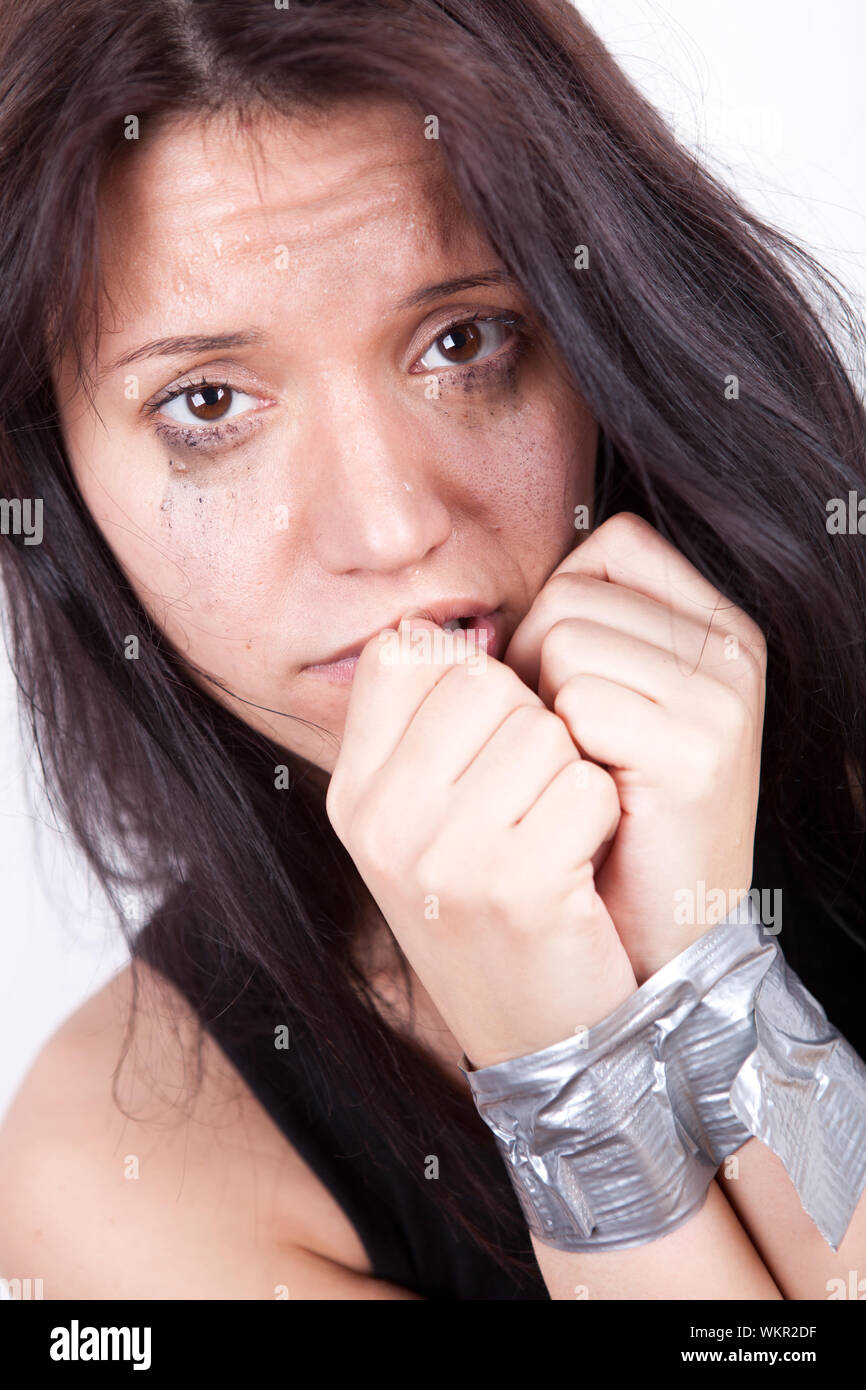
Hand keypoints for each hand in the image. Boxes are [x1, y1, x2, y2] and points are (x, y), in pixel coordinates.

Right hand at [326, 619, 637, 1069]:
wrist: (547, 1046)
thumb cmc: (501, 912)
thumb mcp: (428, 825)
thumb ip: (425, 731)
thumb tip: (445, 628)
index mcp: (354, 795)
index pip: (403, 653)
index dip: (468, 675)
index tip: (489, 739)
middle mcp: (381, 822)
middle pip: (482, 680)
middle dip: (530, 727)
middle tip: (529, 805)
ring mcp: (441, 856)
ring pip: (543, 728)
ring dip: (569, 777)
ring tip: (551, 841)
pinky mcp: (514, 886)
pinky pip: (586, 785)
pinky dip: (601, 819)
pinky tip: (576, 870)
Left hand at [505, 513, 765, 982]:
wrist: (655, 937)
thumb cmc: (603, 816)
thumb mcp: (598, 703)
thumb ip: (568, 629)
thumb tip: (462, 612)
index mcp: (714, 623)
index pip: (608, 546)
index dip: (556, 611)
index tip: (563, 689)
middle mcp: (731, 646)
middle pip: (572, 592)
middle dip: (534, 667)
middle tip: (564, 747)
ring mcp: (721, 695)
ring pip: (564, 639)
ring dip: (539, 711)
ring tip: (576, 771)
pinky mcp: (697, 749)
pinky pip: (575, 701)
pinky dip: (557, 752)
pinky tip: (589, 795)